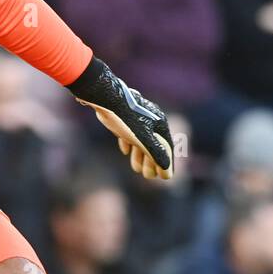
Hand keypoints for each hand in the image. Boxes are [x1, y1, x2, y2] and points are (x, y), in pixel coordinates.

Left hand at [69, 59, 173, 179]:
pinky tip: (124, 150)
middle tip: (148, 176)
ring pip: (141, 139)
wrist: (104, 96)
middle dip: (151, 162)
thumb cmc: (124, 118)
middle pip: (155, 145)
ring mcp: (137, 116)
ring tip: (136, 169)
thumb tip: (168, 173)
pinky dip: (128, 143)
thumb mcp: (142, 139)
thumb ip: (156, 154)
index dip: (166, 164)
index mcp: (159, 124)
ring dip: (140, 155)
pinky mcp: (123, 115)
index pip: (167, 148)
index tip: (165, 177)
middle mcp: (151, 119)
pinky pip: (129, 131)